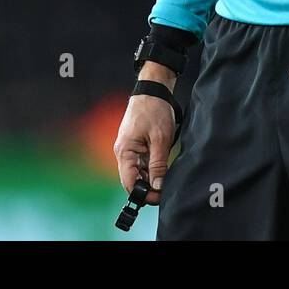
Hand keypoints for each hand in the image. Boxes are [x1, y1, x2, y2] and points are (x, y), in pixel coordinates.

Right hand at [112, 62, 178, 204]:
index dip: (143, 193)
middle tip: (165, 191)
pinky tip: (161, 169)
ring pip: (137, 172)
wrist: (153, 90)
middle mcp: (123, 152)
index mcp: (124, 151)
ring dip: (150, 178)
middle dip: (147, 187)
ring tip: (165, 179)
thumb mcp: (160, 139)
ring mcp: (128, 149)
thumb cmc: (154, 110)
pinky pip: (141, 163)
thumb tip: (158, 186)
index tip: (159, 197)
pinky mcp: (135, 146)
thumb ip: (158, 164)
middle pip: (132, 179)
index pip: (129, 182)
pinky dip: (150, 169)